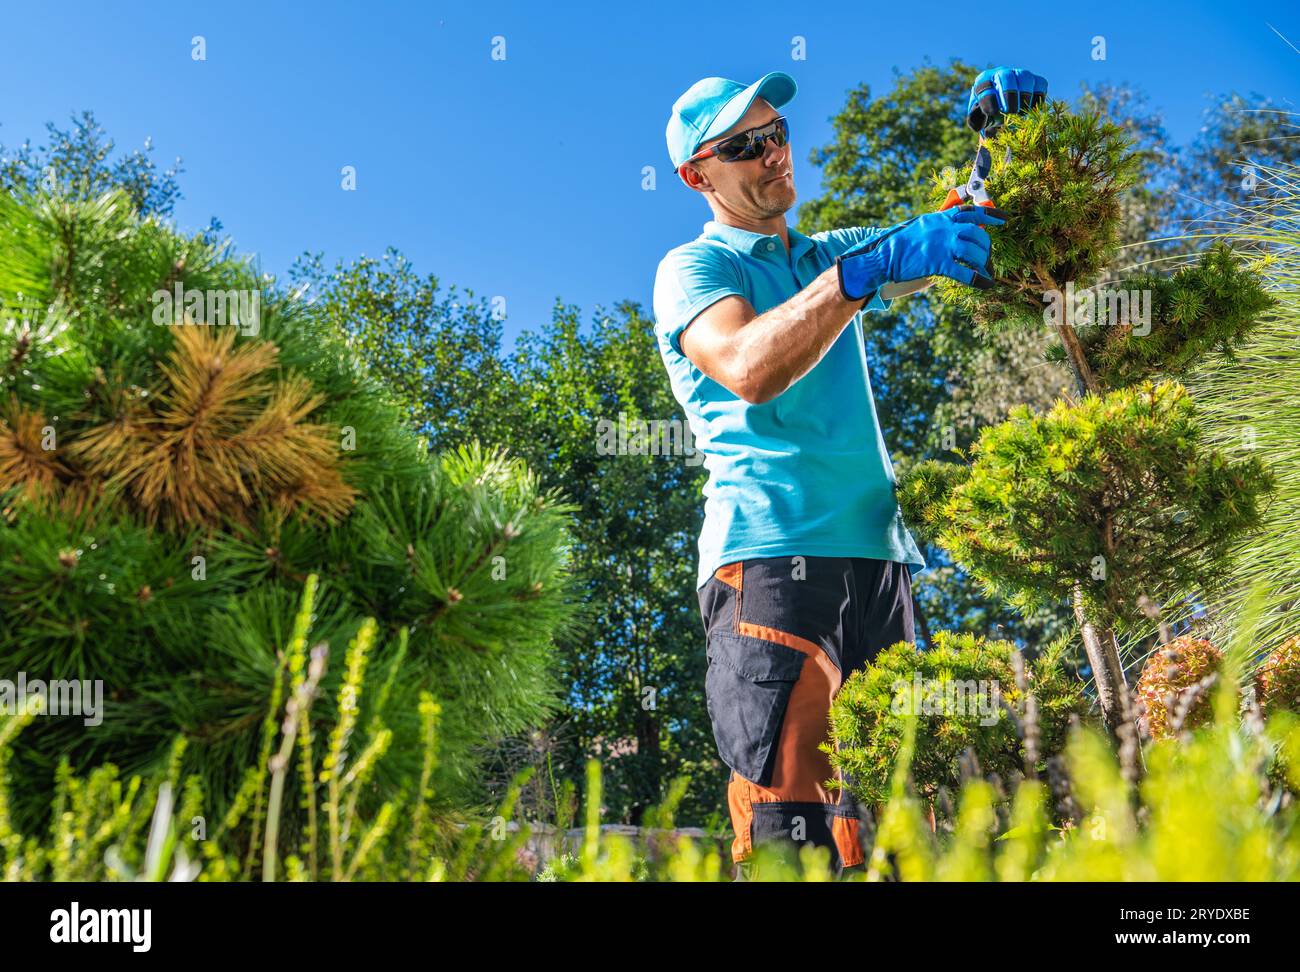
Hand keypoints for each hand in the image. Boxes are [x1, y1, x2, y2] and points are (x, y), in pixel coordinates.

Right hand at [836, 205, 1008, 300]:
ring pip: (974, 252)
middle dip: (986, 246)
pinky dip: (978, 279)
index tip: (1004, 219)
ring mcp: (942, 245)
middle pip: (976, 233)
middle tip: (987, 256)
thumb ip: (938, 224)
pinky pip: (965, 272)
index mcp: (940, 218)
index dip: (990, 215)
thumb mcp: (920, 225)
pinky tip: (985, 284)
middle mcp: (944, 228)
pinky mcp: (938, 263)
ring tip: (984, 270)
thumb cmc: (898, 244)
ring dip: (983, 262)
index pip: (970, 212)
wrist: (883, 257)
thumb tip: (953, 226)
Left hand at [966, 67, 1047, 134]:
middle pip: (1007, 76)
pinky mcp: (1035, 80)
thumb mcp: (978, 118)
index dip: (989, 98)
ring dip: (1024, 96)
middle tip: (1010, 112)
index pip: (985, 83)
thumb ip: (976, 119)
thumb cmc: (987, 115)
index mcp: (984, 80)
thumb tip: (985, 118)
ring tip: (1021, 113)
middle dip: (1009, 95)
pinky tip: (1031, 110)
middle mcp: (1002, 73)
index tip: (992, 113)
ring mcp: (1020, 74)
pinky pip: (1041, 84)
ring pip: (1025, 77)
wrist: (1001, 113)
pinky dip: (1038, 97)